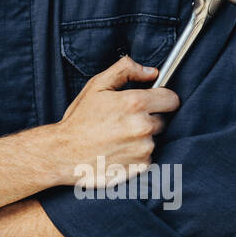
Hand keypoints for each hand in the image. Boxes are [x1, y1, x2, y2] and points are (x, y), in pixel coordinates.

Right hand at [50, 55, 179, 187]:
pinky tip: (118, 150)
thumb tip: (152, 71)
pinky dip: (136, 154)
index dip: (162, 98)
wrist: (64, 153)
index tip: (153, 102)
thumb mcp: (96, 86)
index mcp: (135, 103)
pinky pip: (148, 156)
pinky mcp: (141, 166)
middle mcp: (143, 126)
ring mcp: (144, 148)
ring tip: (117, 137)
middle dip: (148, 118)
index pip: (171, 99)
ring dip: (141, 137)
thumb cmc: (79, 119)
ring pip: (154, 138)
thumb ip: (125, 70)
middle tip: (123, 121)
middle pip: (163, 119)